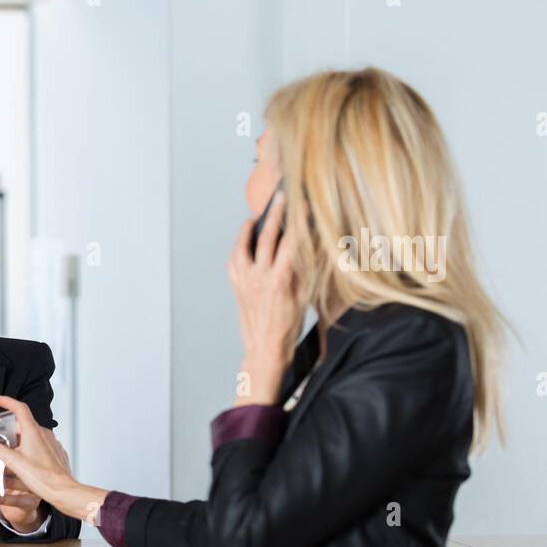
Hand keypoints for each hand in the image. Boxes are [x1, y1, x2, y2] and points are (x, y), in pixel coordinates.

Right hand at [0, 395, 107, 523]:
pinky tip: (24, 460)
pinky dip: (29, 447)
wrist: (63, 490)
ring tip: (8, 450)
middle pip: (23, 423)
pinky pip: (40, 444)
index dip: (7, 401)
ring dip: (19, 439)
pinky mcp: (55, 452)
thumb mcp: (12, 462)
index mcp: (33, 431)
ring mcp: (51, 443)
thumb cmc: (42, 477)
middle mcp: (44, 434)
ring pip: (32, 434)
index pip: (19, 408)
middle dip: (9, 427)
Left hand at [228, 189, 304, 404]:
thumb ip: (306, 269)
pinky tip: (245, 240)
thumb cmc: (287, 327)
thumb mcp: (305, 297)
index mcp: (280, 281)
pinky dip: (239, 247)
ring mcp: (244, 282)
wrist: (265, 349)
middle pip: (267, 237)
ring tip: (257, 216)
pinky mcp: (236, 286)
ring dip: (250, 228)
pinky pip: (234, 260)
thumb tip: (312, 246)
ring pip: (243, 246)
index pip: (291, 242)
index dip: (298, 221)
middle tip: (281, 197)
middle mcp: (259, 278)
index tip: (304, 205)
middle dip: (275, 213)